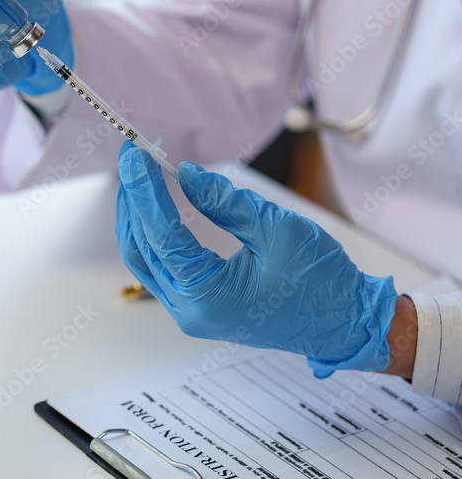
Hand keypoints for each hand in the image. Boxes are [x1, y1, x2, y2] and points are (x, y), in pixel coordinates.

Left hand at [115, 142, 398, 376]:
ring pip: (146, 258)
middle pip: (142, 247)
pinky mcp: (196, 305)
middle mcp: (190, 311)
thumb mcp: (278, 230)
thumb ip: (226, 202)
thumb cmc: (322, 282)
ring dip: (139, 216)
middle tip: (134, 158)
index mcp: (209, 296)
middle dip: (134, 199)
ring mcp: (190, 312)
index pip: (162, 234)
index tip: (136, 155)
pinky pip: (162, 266)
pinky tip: (155, 205)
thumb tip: (184, 175)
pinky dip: (154, 233)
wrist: (345, 323)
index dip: (145, 190)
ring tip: (141, 175)